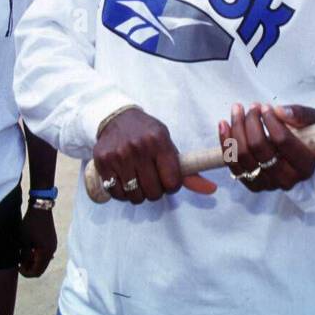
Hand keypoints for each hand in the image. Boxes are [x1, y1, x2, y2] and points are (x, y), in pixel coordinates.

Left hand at [18, 207, 56, 277]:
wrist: (40, 208)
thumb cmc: (30, 224)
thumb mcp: (24, 242)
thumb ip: (24, 256)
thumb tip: (22, 266)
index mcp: (46, 253)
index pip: (37, 272)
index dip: (26, 273)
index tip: (18, 267)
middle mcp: (52, 251)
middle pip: (41, 268)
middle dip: (30, 268)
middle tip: (19, 263)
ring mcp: (53, 246)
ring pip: (43, 262)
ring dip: (33, 262)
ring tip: (23, 255)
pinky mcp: (52, 241)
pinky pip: (45, 254)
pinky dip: (37, 256)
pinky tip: (29, 249)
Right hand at [93, 107, 215, 204]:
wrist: (116, 118)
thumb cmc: (147, 134)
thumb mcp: (168, 145)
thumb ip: (188, 170)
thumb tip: (212, 190)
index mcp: (159, 141)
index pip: (172, 181)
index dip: (171, 186)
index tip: (168, 180)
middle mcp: (139, 147)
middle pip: (154, 192)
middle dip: (155, 191)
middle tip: (152, 180)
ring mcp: (119, 155)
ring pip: (135, 195)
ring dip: (139, 194)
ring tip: (138, 181)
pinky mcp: (103, 162)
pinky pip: (116, 193)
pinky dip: (122, 194)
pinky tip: (125, 181)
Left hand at [220, 103, 314, 192]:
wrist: (298, 152)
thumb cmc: (305, 134)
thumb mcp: (311, 120)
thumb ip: (299, 114)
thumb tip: (278, 111)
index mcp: (306, 165)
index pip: (282, 141)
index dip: (270, 121)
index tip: (266, 107)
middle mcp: (288, 180)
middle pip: (259, 148)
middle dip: (251, 122)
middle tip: (253, 107)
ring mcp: (268, 185)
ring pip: (243, 155)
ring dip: (237, 128)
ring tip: (237, 110)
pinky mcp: (252, 185)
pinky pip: (232, 164)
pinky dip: (226, 142)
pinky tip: (224, 124)